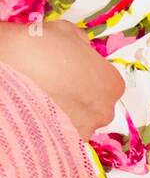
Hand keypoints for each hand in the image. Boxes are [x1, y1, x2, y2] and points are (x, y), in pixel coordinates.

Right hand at [0, 19, 123, 139]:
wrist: (8, 75)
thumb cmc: (38, 50)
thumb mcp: (64, 32)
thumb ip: (80, 43)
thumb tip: (80, 46)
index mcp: (112, 84)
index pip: (107, 81)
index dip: (87, 73)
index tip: (70, 69)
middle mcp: (105, 113)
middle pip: (95, 104)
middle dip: (79, 95)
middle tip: (54, 83)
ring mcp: (85, 132)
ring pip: (79, 121)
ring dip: (65, 111)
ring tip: (41, 97)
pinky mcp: (62, 144)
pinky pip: (62, 133)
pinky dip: (53, 125)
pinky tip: (36, 112)